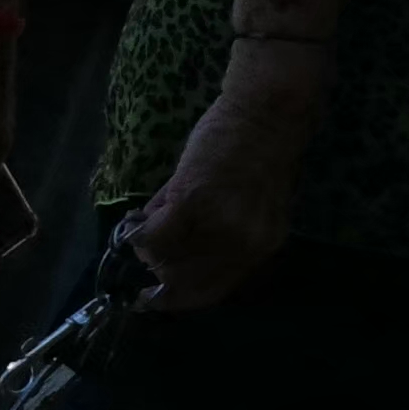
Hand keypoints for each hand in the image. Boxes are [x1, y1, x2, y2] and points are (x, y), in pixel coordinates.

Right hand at [129, 53, 327, 310]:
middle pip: (183, 281)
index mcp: (261, 248)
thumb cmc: (257, 152)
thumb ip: (214, 234)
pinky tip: (140, 215)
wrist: (268, 112)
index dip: (177, 297)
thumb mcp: (248, 205)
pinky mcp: (193, 202)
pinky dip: (140, 228)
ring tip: (146, 223)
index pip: (212, 291)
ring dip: (147, 247)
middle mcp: (244, 246)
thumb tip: (167, 254)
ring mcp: (219, 226)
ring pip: (164, 259)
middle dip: (156, 270)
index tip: (153, 298)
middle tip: (145, 248)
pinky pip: (153, 234)